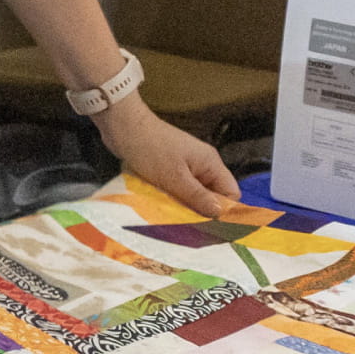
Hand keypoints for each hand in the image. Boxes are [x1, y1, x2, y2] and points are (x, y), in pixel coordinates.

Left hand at [95, 94, 235, 214]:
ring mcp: (186, 166)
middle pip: (213, 195)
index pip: (231, 192)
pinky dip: (174, 198)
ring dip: (186, 206)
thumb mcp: (175, 177)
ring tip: (175, 219)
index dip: (224, 210)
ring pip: (195, 194)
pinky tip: (164, 207)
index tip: (210, 226)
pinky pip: (180, 189)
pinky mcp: (171, 169)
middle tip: (189, 226)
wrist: (124, 127)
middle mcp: (202, 165)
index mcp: (210, 163)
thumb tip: (220, 213)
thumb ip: (198, 196)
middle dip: (203, 211)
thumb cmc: (151, 150)